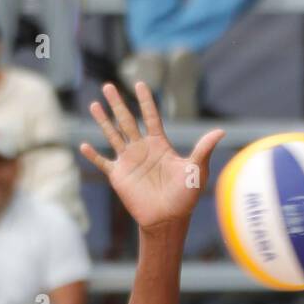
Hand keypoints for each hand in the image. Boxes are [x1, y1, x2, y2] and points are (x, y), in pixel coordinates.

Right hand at [80, 81, 224, 230]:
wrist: (169, 219)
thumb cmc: (185, 197)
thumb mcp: (197, 171)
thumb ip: (204, 149)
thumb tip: (221, 131)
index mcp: (159, 145)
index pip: (151, 117)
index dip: (146, 101)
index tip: (140, 84)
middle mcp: (142, 149)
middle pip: (127, 121)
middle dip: (118, 104)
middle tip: (108, 85)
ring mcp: (129, 162)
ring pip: (112, 136)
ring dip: (103, 121)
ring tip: (94, 104)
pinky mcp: (119, 177)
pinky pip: (103, 163)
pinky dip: (93, 156)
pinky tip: (82, 145)